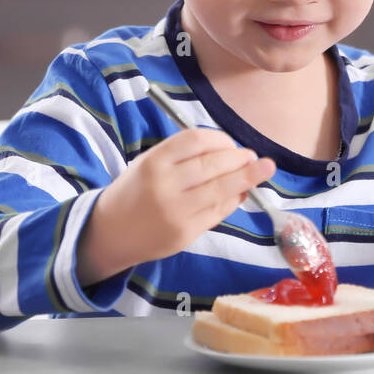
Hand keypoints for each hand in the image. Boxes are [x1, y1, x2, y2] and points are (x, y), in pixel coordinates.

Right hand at [77, 128, 274, 284]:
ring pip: (221, 190)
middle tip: (253, 157)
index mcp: (154, 162)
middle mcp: (164, 185)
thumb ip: (184, 156)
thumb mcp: (149, 163)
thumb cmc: (136, 191)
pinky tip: (241, 193)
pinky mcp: (185, 233)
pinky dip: (234, 200)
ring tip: (264, 169)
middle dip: (240, 159)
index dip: (221, 140)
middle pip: (213, 165)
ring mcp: (176, 211)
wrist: (109, 232)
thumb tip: (231, 151)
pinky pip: (218, 212)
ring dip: (247, 178)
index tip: (230, 143)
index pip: (196, 140)